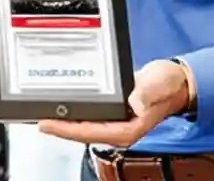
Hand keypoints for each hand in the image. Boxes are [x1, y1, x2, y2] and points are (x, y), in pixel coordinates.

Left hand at [37, 59, 191, 146]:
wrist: (175, 81)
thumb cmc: (168, 85)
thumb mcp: (158, 85)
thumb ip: (147, 93)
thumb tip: (135, 102)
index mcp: (128, 128)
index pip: (91, 133)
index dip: (67, 130)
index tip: (48, 124)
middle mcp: (119, 128)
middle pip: (82, 133)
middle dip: (60, 128)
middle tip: (38, 119)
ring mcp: (115, 122)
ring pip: (84, 126)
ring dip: (65, 121)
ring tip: (44, 114)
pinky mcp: (113, 113)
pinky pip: (89, 116)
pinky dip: (75, 112)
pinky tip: (64, 106)